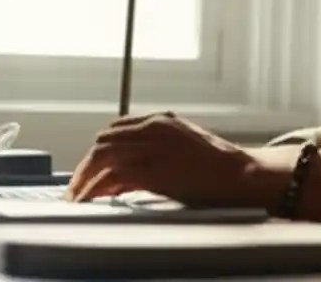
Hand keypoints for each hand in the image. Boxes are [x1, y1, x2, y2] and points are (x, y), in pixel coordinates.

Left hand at [67, 112, 270, 207]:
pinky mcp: (151, 169)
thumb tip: (127, 174)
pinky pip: (110, 177)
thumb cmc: (221, 167)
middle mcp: (153, 128)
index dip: (100, 149)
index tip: (93, 168)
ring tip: (78, 196)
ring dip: (84, 178)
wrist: (242, 174)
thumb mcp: (187, 147)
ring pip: (101, 156)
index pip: (116, 129)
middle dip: (87, 164)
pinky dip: (94, 189)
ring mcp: (151, 147)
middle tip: (80, 186)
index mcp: (163, 120)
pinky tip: (89, 200)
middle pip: (104, 141)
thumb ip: (157, 151)